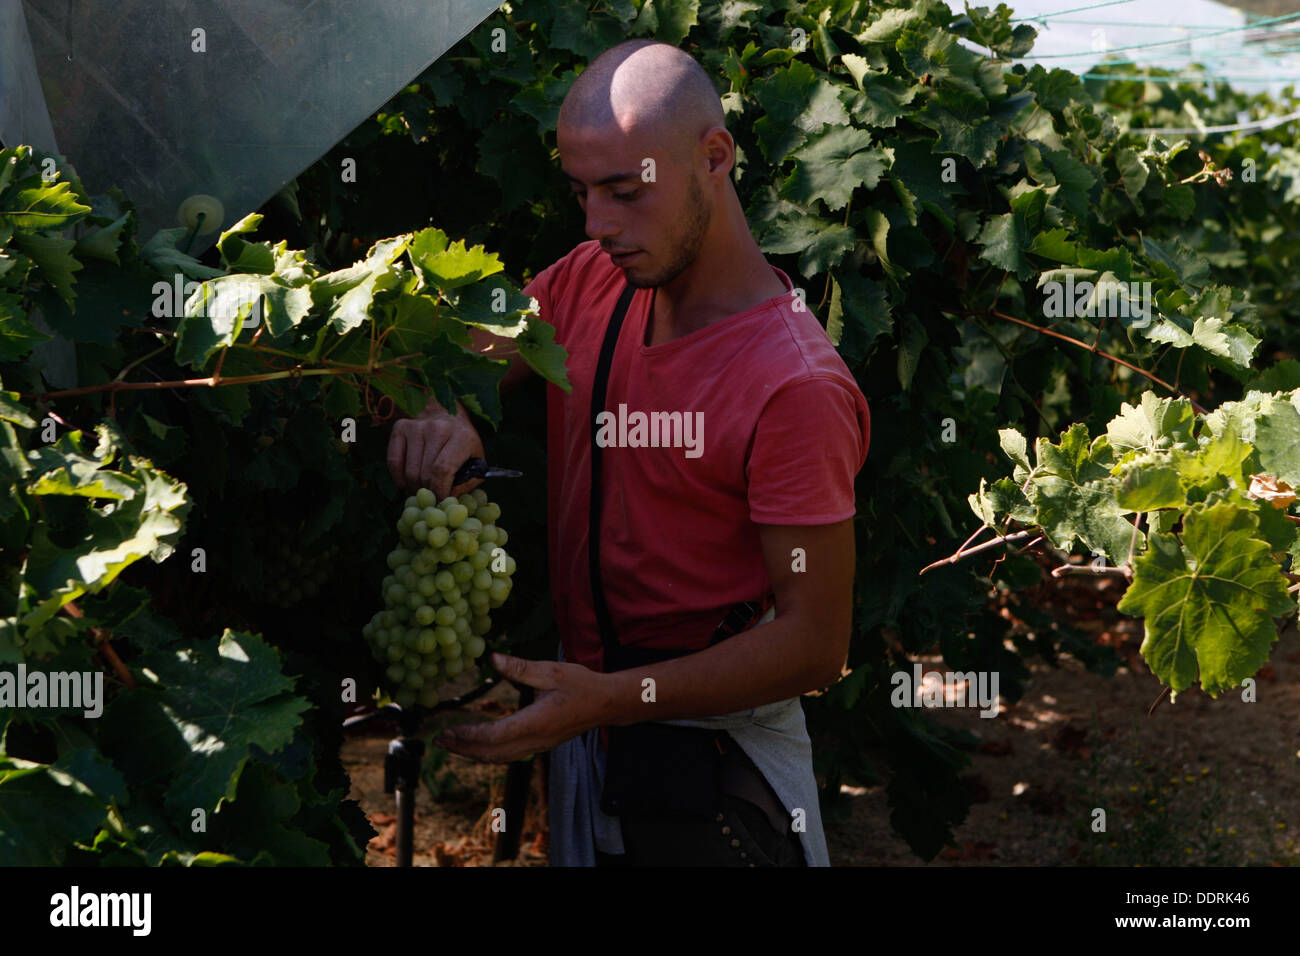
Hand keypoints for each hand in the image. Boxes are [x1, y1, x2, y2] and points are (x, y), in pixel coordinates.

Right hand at [387, 400, 484, 497]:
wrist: (448, 414)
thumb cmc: (463, 442)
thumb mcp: (476, 460)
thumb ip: (467, 482)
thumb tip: (450, 501)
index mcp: (462, 436)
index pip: (443, 470)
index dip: (440, 490)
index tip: (441, 500)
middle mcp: (438, 428)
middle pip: (425, 472)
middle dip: (428, 491)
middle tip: (432, 496)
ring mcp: (417, 426)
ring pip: (410, 471)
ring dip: (414, 486)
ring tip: (422, 488)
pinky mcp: (400, 427)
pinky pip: (393, 461)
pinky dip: (399, 478)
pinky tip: (407, 482)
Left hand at [433, 653, 616, 762]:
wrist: (606, 703)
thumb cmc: (581, 684)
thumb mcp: (551, 671)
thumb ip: (519, 668)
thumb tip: (492, 658)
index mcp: (536, 722)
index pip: (495, 735)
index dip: (469, 735)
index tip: (448, 730)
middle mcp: (535, 740)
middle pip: (492, 752)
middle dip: (464, 748)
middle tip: (439, 740)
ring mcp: (538, 746)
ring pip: (499, 757)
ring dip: (473, 753)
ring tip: (451, 744)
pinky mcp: (539, 745)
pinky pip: (508, 754)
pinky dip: (488, 752)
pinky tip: (476, 744)